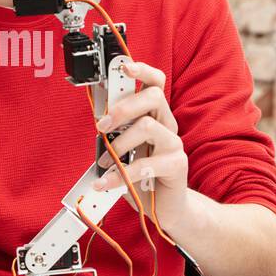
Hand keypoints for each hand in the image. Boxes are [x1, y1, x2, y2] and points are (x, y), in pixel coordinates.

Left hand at [90, 59, 188, 229]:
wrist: (165, 208)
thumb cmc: (142, 176)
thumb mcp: (125, 150)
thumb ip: (116, 133)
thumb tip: (99, 119)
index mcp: (155, 115)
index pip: (155, 83)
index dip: (142, 71)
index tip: (124, 67)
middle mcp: (168, 124)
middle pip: (154, 97)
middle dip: (123, 107)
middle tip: (102, 126)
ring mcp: (174, 144)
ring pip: (147, 126)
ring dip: (119, 144)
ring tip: (105, 161)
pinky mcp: (177, 164)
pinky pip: (146, 164)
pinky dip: (121, 174)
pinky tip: (108, 182)